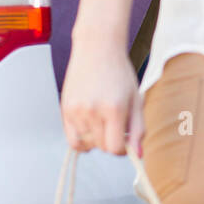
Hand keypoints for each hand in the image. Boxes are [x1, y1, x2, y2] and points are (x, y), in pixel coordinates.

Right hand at [60, 34, 144, 156]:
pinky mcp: (64, 109)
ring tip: (102, 119)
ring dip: (96, 139)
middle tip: (115, 123)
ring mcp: (76, 111)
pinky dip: (82, 139)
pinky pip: (72, 139)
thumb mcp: (136, 99)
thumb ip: (138, 128)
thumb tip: (138, 155)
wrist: (97, 49)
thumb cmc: (120, 73)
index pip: (115, 148)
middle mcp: (92, 111)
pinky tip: (90, 124)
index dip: (123, 149)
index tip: (125, 140)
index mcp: (114, 109)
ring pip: (87, 145)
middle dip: (111, 141)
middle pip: (102, 147)